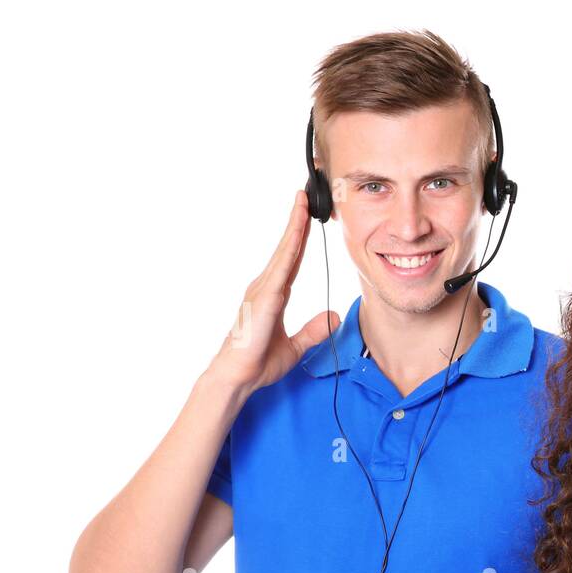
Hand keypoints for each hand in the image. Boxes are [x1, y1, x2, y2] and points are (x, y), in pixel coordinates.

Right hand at [208, 189, 339, 394]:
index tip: (307, 216)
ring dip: (294, 227)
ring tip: (302, 202)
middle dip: (296, 221)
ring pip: (284, 252)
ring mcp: (262, 290)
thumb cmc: (258, 362)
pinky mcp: (263, 298)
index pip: (292, 260)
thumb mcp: (295, 346)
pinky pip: (281, 269)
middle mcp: (266, 286)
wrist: (238, 377)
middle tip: (305, 195)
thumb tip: (334, 316)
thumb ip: (313, 330)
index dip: (300, 238)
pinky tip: (297, 234)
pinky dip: (289, 250)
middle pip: (287, 248)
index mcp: (274, 294)